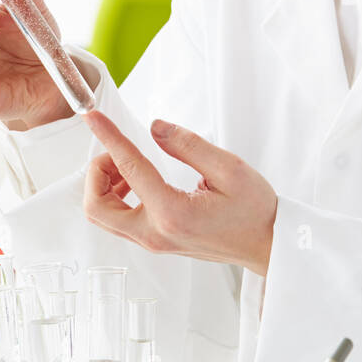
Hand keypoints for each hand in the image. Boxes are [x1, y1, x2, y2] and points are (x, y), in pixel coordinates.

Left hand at [82, 110, 276, 274]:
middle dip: (97, 172)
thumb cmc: (255, 210)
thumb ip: (188, 146)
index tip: (95, 117)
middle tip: (119, 151)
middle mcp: (156, 233)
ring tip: (130, 164)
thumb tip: (155, 128)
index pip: (129, 168)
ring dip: (104, 185)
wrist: (266, 244)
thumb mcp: (230, 169)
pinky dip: (115, 196)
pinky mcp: (155, 242)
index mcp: (173, 213)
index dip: (109, 137)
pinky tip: (137, 180)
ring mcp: (153, 242)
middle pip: (96, 206)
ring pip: (102, 216)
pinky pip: (118, 221)